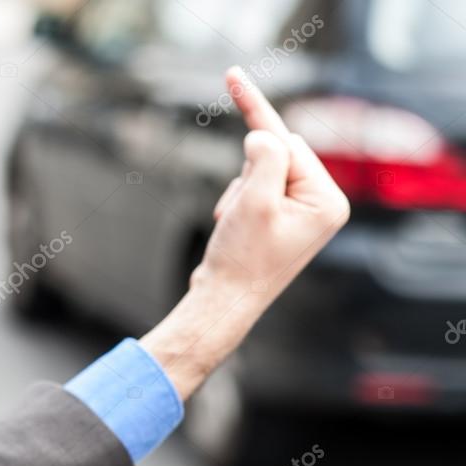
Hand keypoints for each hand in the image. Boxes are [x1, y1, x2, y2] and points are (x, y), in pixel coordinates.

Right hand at [140, 67, 349, 400]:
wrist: (222, 303)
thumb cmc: (240, 259)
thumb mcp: (253, 201)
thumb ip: (264, 157)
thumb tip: (262, 134)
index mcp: (327, 200)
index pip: (289, 144)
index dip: (257, 120)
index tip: (234, 77)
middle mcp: (321, 205)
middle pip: (277, 154)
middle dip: (247, 171)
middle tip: (237, 210)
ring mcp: (301, 214)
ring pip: (260, 171)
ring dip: (238, 191)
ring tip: (233, 226)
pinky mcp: (280, 221)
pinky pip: (254, 189)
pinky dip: (235, 202)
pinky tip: (232, 230)